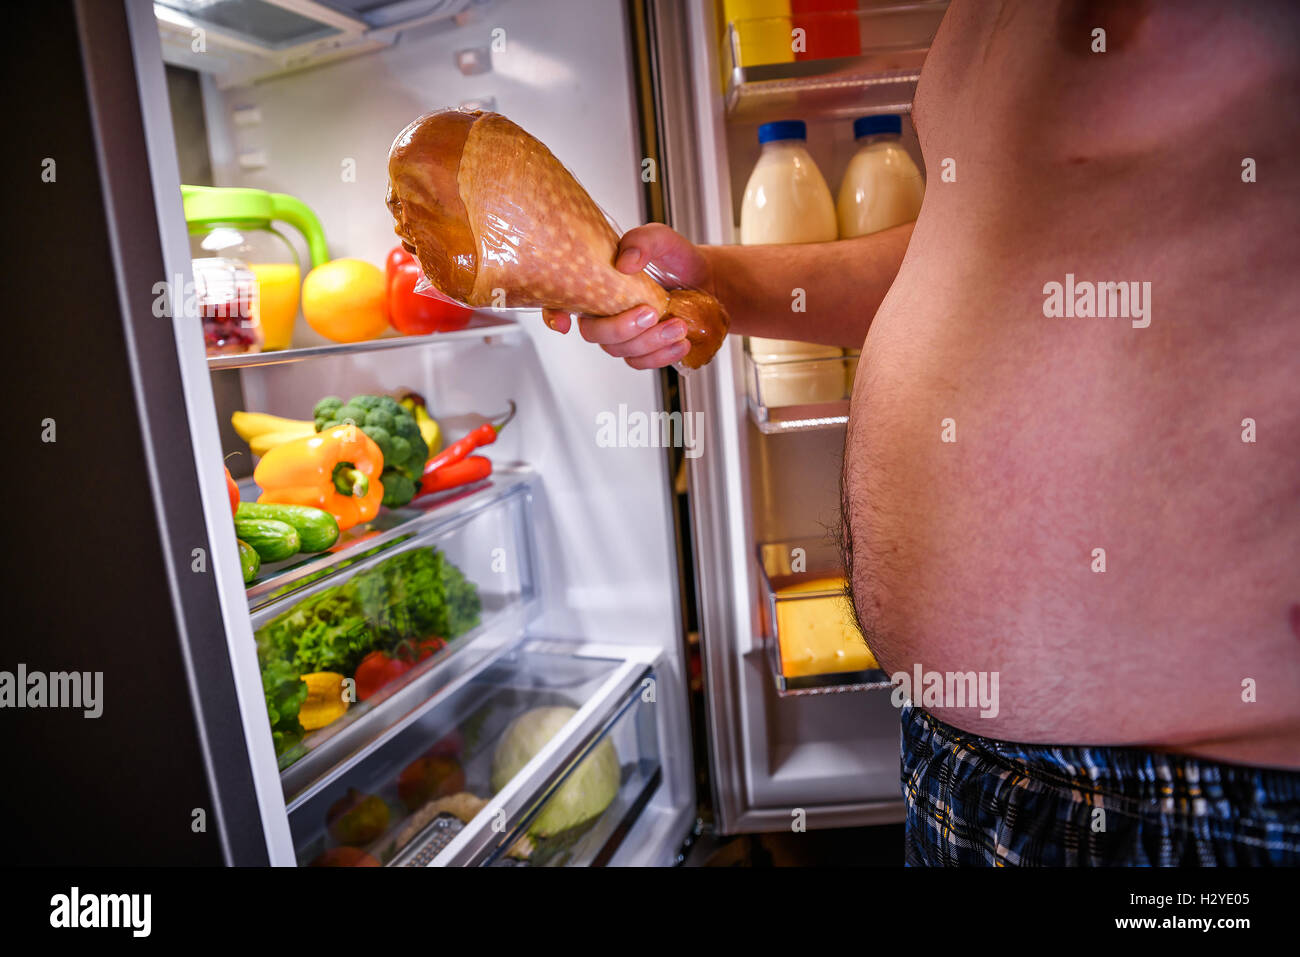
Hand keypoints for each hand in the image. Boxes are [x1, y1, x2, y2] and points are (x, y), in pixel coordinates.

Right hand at [543, 224, 713, 369]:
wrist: (706, 280)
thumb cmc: (676, 258)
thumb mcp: (662, 239)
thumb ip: (643, 241)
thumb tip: (625, 262)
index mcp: (597, 283)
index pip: (561, 300)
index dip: (554, 315)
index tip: (564, 323)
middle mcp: (604, 312)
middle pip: (593, 333)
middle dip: (620, 328)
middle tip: (650, 313)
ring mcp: (622, 335)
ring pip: (619, 350)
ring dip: (649, 342)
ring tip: (678, 325)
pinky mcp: (642, 351)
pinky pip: (641, 363)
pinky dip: (662, 356)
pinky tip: (681, 342)